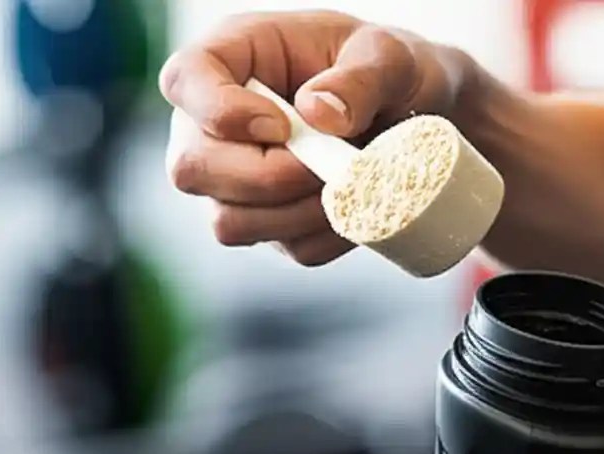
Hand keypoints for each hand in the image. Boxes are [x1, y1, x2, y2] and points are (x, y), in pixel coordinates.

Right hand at [158, 11, 474, 265]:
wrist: (420, 116)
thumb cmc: (393, 70)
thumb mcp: (390, 56)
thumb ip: (360, 79)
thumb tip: (318, 115)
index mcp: (231, 56)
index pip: (183, 81)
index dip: (219, 112)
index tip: (281, 124)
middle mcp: (215, 123)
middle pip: (192, 169)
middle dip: (265, 178)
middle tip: (330, 163)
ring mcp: (235, 180)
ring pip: (231, 222)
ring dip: (300, 213)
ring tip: (352, 180)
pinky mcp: (271, 223)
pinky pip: (286, 247)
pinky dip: (330, 233)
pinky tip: (359, 201)